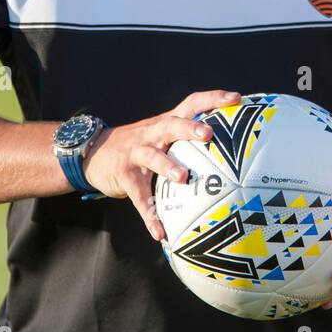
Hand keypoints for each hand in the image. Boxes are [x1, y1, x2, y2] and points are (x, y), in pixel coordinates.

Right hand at [83, 89, 241, 240]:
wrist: (94, 152)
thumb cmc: (140, 145)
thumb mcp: (161, 134)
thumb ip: (187, 138)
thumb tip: (231, 151)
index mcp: (165, 123)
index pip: (191, 103)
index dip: (212, 99)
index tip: (236, 99)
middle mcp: (152, 134)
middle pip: (171, 125)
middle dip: (189, 127)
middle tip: (209, 133)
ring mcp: (136, 154)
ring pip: (152, 157)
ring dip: (167, 166)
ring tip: (183, 177)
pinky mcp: (124, 176)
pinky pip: (139, 198)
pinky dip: (150, 215)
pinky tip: (160, 233)